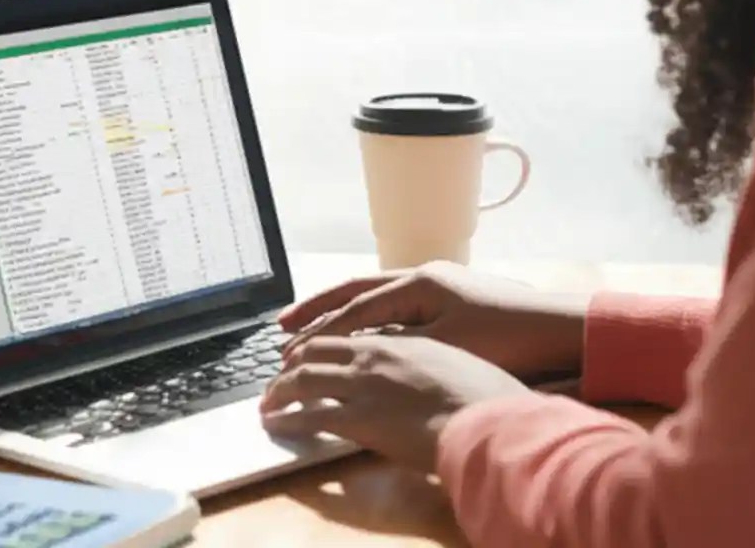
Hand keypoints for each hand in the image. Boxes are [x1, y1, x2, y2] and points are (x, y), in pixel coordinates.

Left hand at [261, 335, 530, 470]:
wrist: (487, 421)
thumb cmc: (485, 396)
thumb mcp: (457, 362)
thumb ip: (428, 359)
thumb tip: (420, 364)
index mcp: (400, 341)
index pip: (348, 332)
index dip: (324, 340)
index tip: (310, 348)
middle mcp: (374, 355)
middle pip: (318, 349)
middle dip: (293, 360)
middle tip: (279, 373)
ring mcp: (362, 385)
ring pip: (305, 379)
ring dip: (280, 389)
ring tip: (267, 401)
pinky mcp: (357, 418)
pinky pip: (309, 416)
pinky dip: (286, 418)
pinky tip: (275, 422)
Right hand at [279, 261, 587, 380]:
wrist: (563, 330)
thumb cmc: (509, 339)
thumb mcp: (448, 345)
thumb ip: (398, 346)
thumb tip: (354, 355)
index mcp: (420, 284)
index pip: (357, 309)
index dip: (322, 331)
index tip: (290, 351)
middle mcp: (424, 276)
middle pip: (356, 291)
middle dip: (317, 310)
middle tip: (282, 327)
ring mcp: (438, 285)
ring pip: (374, 295)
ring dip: (340, 311)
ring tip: (308, 327)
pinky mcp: (451, 299)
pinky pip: (394, 305)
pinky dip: (368, 318)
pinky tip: (356, 332)